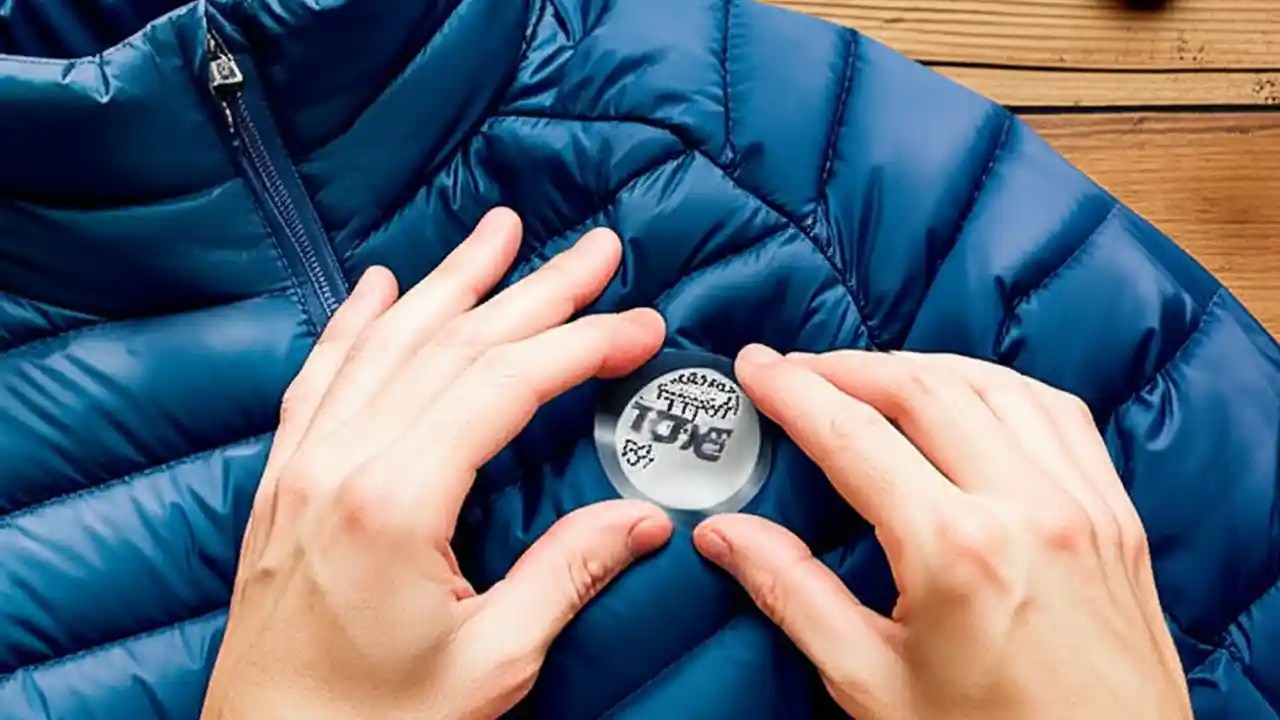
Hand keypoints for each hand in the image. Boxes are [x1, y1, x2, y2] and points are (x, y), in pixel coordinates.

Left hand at [202, 209, 672, 719]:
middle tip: (597, 251)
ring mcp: (304, 466)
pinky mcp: (283, 481)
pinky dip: (354, 324)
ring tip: (502, 231)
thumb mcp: (491, 662)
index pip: (504, 385)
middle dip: (536, 291)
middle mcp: (342, 464)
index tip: (639, 326)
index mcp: (396, 503)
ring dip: (452, 281)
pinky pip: (320, 377)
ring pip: (387, 343)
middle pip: (453, 345)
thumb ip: (568, 573)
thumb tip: (644, 518)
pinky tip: (380, 287)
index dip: (581, 345)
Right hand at [695, 347, 1190, 719]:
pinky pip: (1059, 414)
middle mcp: (1027, 509)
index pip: (853, 436)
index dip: (794, 392)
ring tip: (870, 375)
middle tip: (799, 369)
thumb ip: (792, 594)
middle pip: (922, 390)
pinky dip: (1001, 386)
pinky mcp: (1117, 518)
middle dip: (848, 367)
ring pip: (993, 385)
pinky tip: (970, 394)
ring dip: (922, 366)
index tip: (757, 369)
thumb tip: (724, 534)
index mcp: (956, 551)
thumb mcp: (871, 684)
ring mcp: (1082, 506)